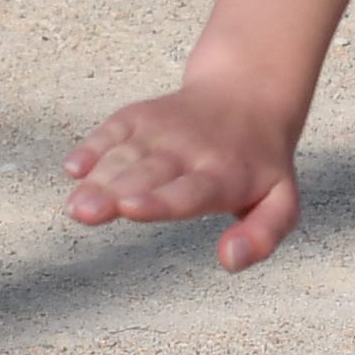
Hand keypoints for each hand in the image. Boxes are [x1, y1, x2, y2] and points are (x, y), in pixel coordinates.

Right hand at [66, 82, 304, 268]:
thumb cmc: (260, 165)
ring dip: (97, 179)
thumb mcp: (281, 202)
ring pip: (125, 156)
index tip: (130, 207)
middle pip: (146, 175)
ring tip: (75, 205)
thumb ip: (262, 236)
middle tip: (84, 213)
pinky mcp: (140, 118)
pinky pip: (113, 130)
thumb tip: (229, 260)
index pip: (188, 192)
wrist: (248, 94)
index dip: (158, 200)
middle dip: (113, 193)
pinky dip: (92, 146)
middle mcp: (189, 152)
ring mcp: (162, 132)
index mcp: (224, 176)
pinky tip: (73, 167)